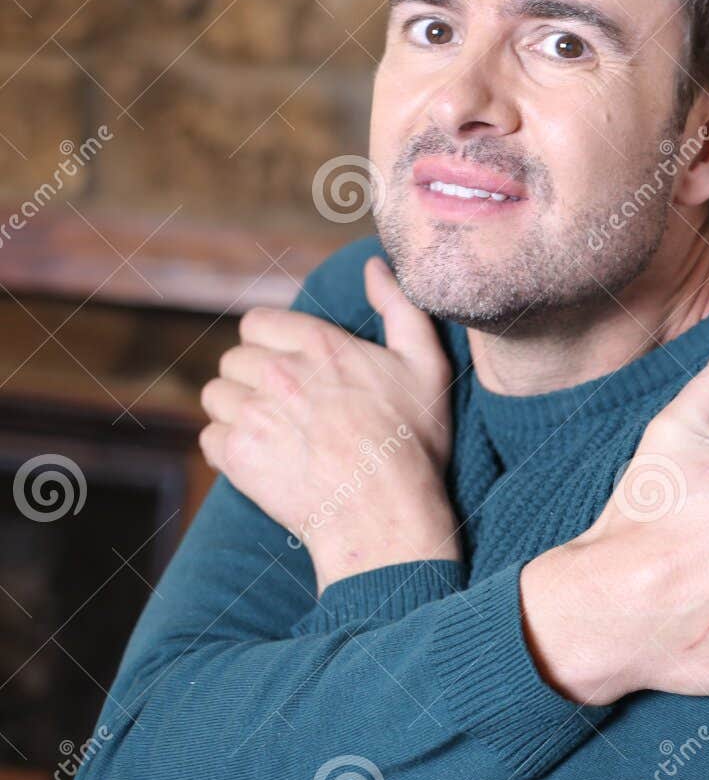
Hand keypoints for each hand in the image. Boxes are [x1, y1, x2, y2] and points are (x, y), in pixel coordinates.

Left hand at [199, 256, 459, 591]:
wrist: (386, 514)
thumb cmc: (411, 443)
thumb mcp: (426, 365)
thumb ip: (400, 308)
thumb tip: (375, 265)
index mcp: (319, 343)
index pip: (257, 323)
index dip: (271, 344)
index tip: (293, 370)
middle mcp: (279, 371)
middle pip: (234, 360)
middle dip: (253, 380)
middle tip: (288, 408)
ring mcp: (253, 413)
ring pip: (216, 397)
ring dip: (237, 413)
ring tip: (275, 435)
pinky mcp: (237, 454)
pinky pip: (210, 438)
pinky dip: (229, 450)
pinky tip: (263, 461)